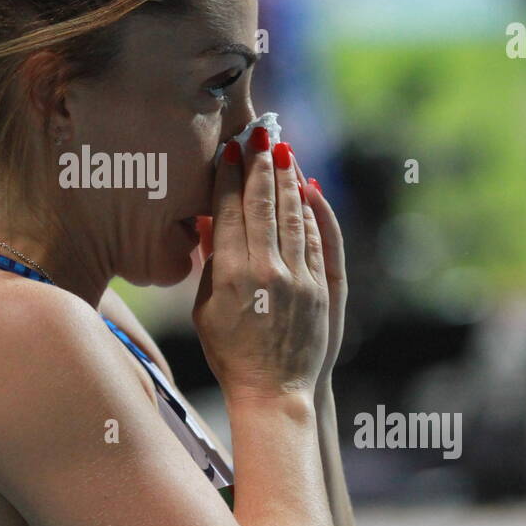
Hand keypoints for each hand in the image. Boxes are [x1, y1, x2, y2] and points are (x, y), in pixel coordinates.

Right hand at [192, 129, 330, 401]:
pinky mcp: (321, 288)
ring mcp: (298, 278)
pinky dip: (312, 211)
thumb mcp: (204, 308)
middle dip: (260, 165)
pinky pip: (317, 239)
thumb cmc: (230, 352)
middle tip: (259, 134)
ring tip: (283, 151)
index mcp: (229, 274)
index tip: (229, 150)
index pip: (229, 211)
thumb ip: (210, 263)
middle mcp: (265, 270)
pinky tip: (306, 189)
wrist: (273, 391)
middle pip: (263, 204)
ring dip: (288, 179)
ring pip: (293, 215)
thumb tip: (211, 221)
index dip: (228, 177)